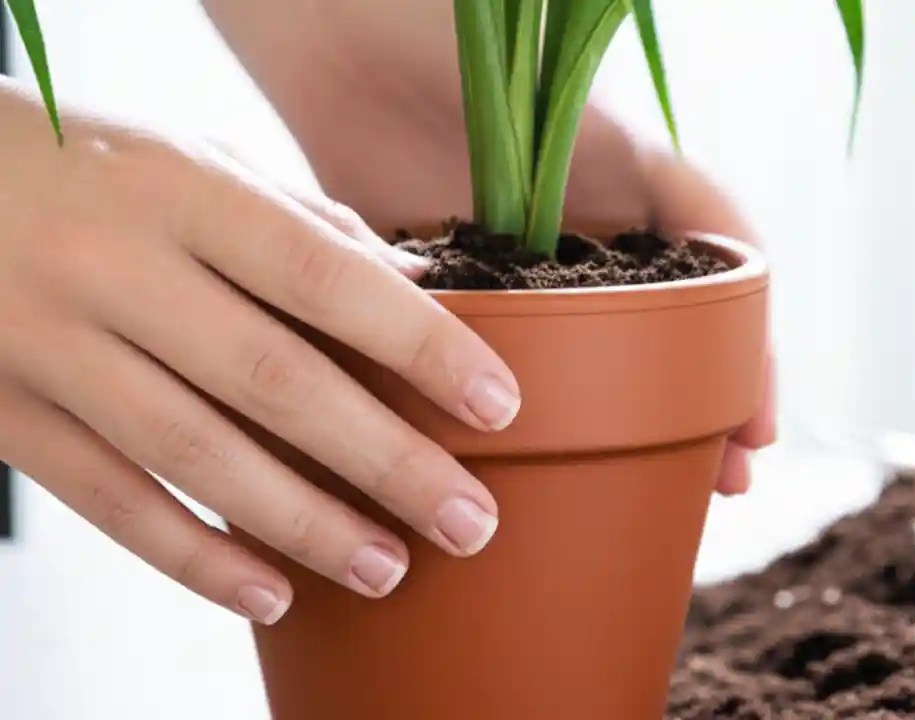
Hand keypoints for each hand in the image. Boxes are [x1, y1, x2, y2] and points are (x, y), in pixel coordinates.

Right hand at [0, 80, 519, 624]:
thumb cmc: (92, 167)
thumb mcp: (196, 162)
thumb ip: (303, 225)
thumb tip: (414, 287)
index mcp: (182, 191)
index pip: (326, 277)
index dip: (420, 346)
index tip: (497, 406)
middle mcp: (115, 267)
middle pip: (275, 381)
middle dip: (386, 461)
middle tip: (469, 521)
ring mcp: (50, 345)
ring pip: (197, 455)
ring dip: (305, 525)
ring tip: (387, 569)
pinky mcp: (6, 413)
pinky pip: (111, 502)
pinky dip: (194, 558)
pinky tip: (270, 594)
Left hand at [205, 0, 777, 493]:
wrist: (350, 32)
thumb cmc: (494, 58)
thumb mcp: (611, 135)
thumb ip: (687, 191)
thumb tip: (752, 268)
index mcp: (631, 206)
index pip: (712, 300)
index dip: (747, 368)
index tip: (756, 436)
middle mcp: (579, 242)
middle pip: (659, 344)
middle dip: (698, 415)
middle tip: (722, 483)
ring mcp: (511, 264)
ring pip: (580, 362)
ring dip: (618, 425)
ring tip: (650, 486)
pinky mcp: (436, 278)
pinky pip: (489, 351)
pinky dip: (517, 402)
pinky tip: (527, 453)